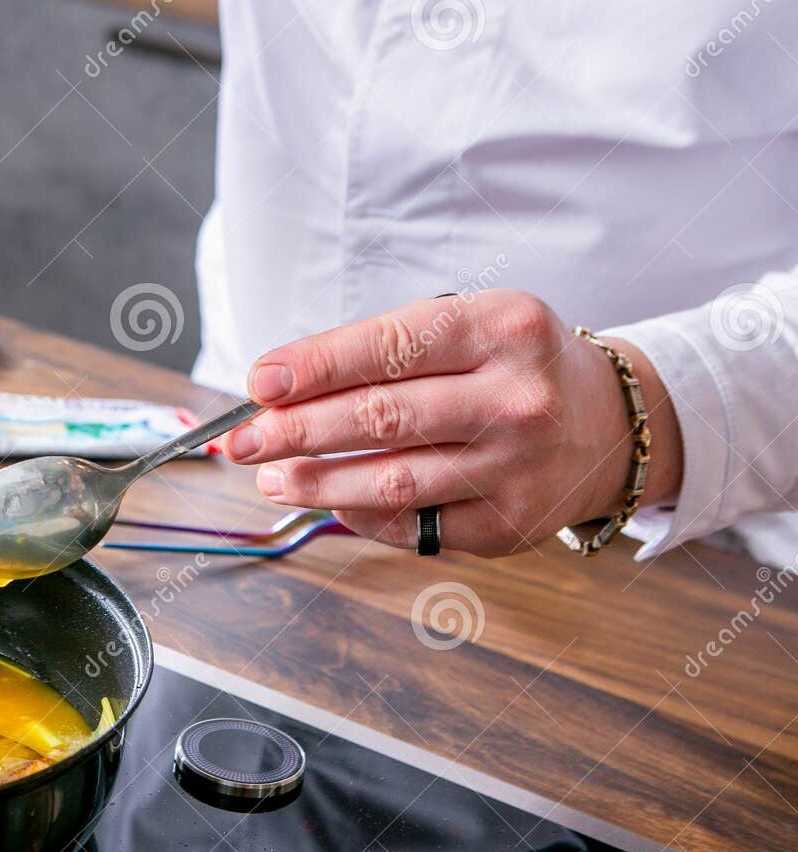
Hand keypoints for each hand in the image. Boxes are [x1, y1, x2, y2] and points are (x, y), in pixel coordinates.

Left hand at [223, 290, 682, 555]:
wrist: (608, 425)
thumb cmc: (513, 368)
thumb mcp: (468, 327)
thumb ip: (382, 351)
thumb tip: (279, 389)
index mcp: (501, 328)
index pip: (390, 347)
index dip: (315, 367)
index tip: (260, 382)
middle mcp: (516, 398)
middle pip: (381, 418)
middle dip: (296, 431)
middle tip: (242, 440)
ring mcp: (517, 467)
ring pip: (391, 480)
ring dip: (314, 481)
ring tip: (269, 476)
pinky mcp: (510, 524)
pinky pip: (415, 525)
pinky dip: (360, 514)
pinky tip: (328, 500)